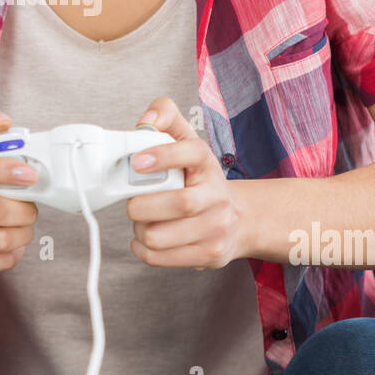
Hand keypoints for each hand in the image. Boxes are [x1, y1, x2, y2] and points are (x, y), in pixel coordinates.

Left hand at [126, 97, 247, 268]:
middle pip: (176, 204)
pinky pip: (159, 257)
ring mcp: (215, 229)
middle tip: (135, 201)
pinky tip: (146, 238)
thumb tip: (146, 120)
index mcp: (207, 164)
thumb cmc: (201, 180)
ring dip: (139, 229)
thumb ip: (166, 117)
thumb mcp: (188, 142)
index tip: (137, 162)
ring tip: (144, 221)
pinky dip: (141, 248)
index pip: (191, 152)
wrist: (240, 220)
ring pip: (159, 236)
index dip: (163, 156)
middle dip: (140, 205)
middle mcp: (217, 196)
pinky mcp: (208, 255)